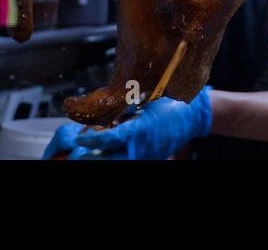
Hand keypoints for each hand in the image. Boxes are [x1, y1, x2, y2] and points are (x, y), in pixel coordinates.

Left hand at [43, 87, 213, 159]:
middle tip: (75, 154)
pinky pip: (127, 160)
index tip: (79, 138)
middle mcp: (142, 147)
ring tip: (86, 155)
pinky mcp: (148, 159)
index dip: (92, 140)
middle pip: (110, 160)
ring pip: (117, 163)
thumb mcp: (145, 105)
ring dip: (100, 159)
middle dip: (90, 158)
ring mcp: (146, 156)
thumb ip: (124, 111)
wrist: (192, 118)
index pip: (110, 139)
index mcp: (140, 130)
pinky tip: (104, 153)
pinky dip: (113, 157)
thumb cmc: (170, 107)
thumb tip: (102, 112)